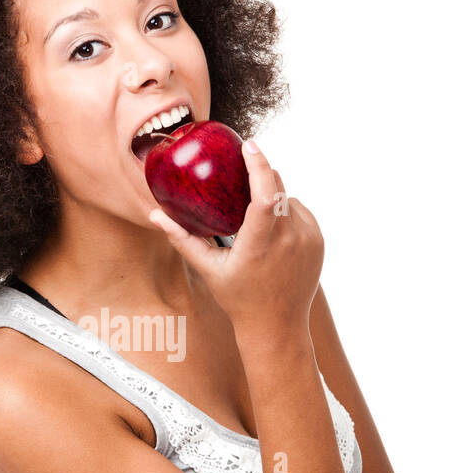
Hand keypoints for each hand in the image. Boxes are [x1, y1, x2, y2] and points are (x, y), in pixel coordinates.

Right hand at [148, 139, 323, 336]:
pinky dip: (285, 211)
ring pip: (288, 198)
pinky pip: (300, 211)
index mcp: (260, 245)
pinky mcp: (318, 241)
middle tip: (243, 167)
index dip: (259, 165)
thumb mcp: (209, 270)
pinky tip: (272, 229)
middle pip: (278, 186)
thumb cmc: (239, 299)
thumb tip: (154, 215)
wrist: (278, 327)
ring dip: (272, 197)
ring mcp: (308, 239)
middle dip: (261, 173)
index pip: (265, 195)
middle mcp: (289, 239)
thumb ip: (182, 239)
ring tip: (254, 215)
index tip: (249, 145)